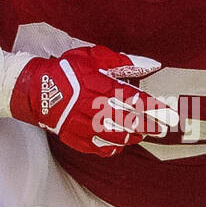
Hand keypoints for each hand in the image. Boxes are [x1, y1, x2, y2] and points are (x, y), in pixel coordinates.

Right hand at [9, 45, 177, 155]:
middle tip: (161, 128)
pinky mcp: (75, 138)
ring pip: (117, 138)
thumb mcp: (94, 57)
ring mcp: (84, 126)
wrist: (35, 89)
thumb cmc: (67, 70)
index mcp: (100, 87)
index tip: (169, 114)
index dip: (155, 109)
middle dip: (149, 126)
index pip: (135, 100)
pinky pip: (99, 148)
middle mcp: (94, 109)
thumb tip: (151, 65)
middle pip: (129, 122)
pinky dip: (113, 147)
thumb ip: (124, 62)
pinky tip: (120, 143)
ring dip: (133, 137)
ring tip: (141, 134)